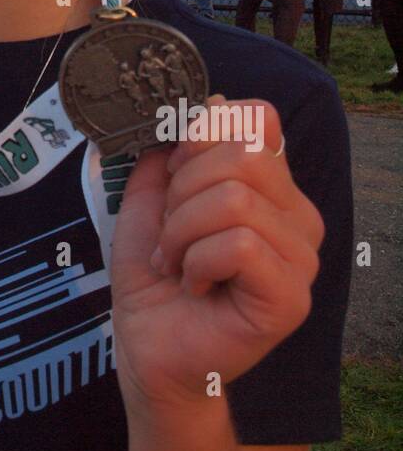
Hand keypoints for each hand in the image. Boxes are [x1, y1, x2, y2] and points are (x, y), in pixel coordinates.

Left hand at [109, 95, 324, 413]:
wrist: (147, 347)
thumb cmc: (154, 273)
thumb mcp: (153, 194)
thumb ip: (177, 147)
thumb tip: (211, 102)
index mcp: (271, 184)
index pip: (258, 117)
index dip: (203, 133)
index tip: (173, 173)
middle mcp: (298, 216)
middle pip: (243, 154)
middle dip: (183, 190)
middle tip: (170, 233)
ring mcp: (301, 258)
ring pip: (237, 199)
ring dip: (183, 231)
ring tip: (177, 262)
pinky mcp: (292, 297)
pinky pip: (240, 244)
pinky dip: (197, 261)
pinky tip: (194, 285)